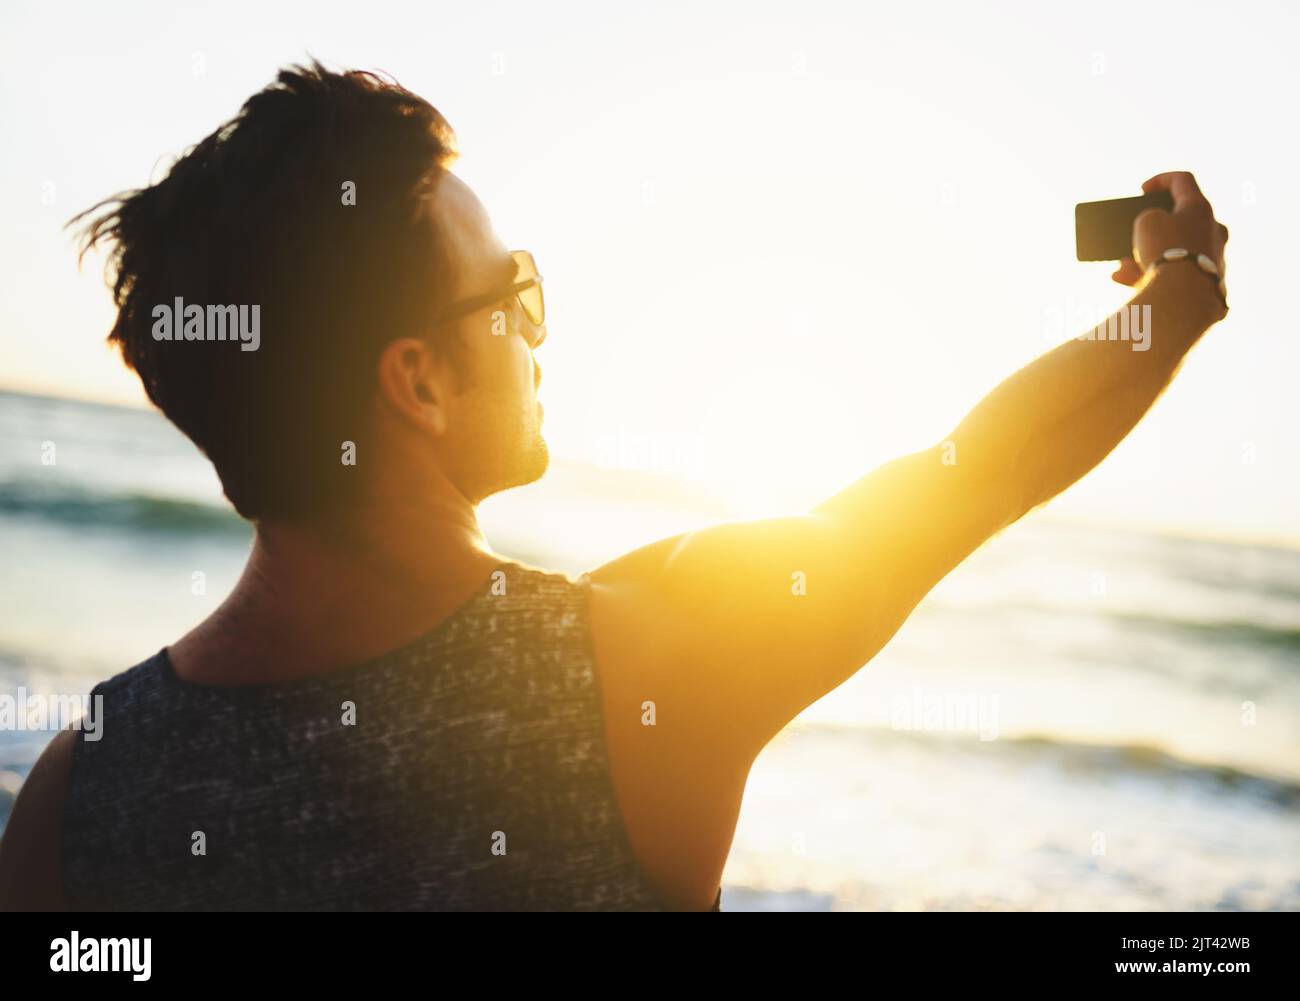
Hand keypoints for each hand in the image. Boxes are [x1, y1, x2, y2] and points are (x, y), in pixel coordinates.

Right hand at [1111, 171, 1228, 285]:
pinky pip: (1176, 273)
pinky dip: (1152, 274)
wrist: (1184, 295)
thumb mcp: (1146, 223)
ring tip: (1121, 265)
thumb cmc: (1166, 250)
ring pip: (1175, 250)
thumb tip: (1154, 233)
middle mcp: (1212, 229)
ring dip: (1147, 254)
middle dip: (1154, 226)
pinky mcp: (1207, 281)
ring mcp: (1212, 256)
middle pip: (1181, 219)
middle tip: (1135, 232)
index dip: (1160, 180)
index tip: (1142, 190)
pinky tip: (1124, 279)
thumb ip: (1149, 218)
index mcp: (1200, 207)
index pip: (1183, 180)